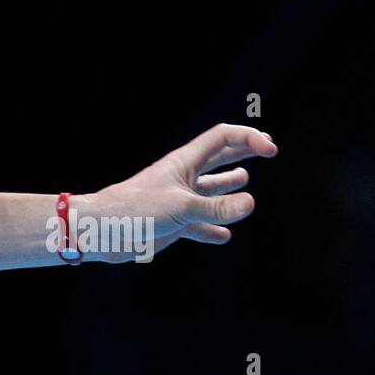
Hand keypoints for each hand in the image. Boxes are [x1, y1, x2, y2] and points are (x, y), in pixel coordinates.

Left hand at [75, 123, 277, 262]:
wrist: (103, 231)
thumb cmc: (134, 211)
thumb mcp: (180, 208)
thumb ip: (215, 207)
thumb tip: (250, 203)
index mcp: (184, 163)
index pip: (221, 138)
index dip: (248, 139)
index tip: (271, 150)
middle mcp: (183, 178)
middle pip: (218, 158)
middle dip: (242, 152)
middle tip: (267, 148)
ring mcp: (178, 201)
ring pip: (209, 191)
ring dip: (226, 186)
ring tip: (244, 181)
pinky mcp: (172, 224)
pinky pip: (198, 225)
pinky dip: (212, 229)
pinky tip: (223, 235)